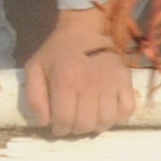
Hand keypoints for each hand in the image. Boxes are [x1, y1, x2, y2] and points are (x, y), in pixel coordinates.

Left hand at [23, 5, 141, 137]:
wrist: (84, 30)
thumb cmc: (57, 52)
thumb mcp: (35, 69)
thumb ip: (34, 97)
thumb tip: (44, 122)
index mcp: (66, 79)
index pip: (64, 121)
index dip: (59, 129)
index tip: (58, 126)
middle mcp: (90, 82)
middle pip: (86, 124)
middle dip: (76, 129)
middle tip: (73, 121)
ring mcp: (111, 82)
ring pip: (106, 122)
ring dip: (96, 126)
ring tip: (89, 117)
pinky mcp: (126, 81)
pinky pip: (126, 112)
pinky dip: (117, 117)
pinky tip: (106, 110)